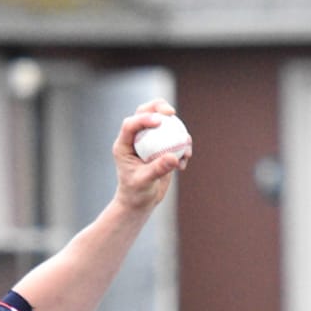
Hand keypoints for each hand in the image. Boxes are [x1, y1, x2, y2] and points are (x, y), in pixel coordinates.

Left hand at [111, 99, 186, 213]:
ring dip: (177, 130)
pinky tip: (184, 163)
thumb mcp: (145, 182)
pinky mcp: (162, 148)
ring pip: (163, 123)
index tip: (159, 121)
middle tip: (171, 112)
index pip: (130, 125)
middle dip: (158, 107)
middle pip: (145, 113)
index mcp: (124, 145)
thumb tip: (173, 157)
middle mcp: (136, 139)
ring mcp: (149, 142)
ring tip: (186, 146)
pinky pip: (175, 139)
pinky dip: (182, 147)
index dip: (144, 118)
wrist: (140, 203)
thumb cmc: (136, 194)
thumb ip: (157, 169)